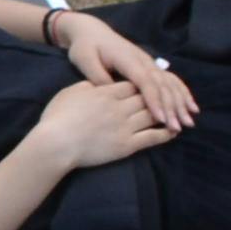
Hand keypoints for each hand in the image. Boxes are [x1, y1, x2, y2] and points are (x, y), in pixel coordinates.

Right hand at [29, 71, 186, 171]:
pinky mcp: (127, 146)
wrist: (55, 144)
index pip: (131, 84)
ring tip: (175, 113)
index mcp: (106, 93)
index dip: (140, 84)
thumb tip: (98, 83)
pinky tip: (173, 131)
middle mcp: (120, 107)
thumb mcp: (71, 93)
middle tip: (168, 98)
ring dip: (166, 113)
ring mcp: (125, 127)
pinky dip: (165, 133)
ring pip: (152, 115)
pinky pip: (152, 137)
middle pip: (145, 97)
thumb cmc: (57, 118)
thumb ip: (88, 86)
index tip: (146, 86)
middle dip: (157, 97)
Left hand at [53, 13, 198, 133]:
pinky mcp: (150, 66)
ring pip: (170, 83)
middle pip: (162, 85)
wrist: (91, 31)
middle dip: (172, 106)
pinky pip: (170, 79)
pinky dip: (181, 92)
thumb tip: (111, 93)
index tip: (161, 119)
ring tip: (189, 121)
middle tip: (178, 127)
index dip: (154, 100)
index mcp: (128, 59)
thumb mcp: (84, 59)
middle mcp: (143, 61)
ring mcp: (149, 63)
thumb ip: (97, 76)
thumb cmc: (86, 47)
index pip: (146, 81)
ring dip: (181, 102)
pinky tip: (190, 106)